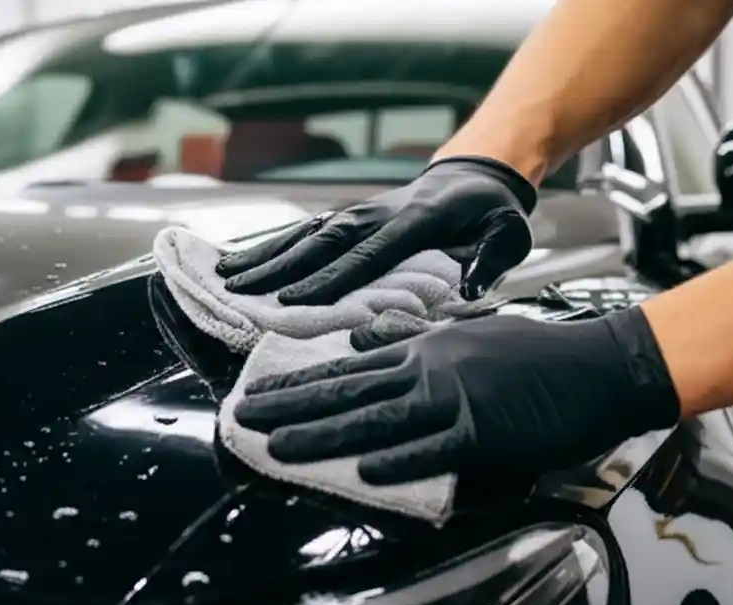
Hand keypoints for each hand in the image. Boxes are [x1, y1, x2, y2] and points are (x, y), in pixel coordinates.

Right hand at [216, 156, 537, 302]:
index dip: (328, 279)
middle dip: (279, 269)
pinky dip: (267, 247)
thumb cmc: (489, 216)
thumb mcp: (507, 236)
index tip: (292, 299)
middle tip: (240, 292)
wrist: (472, 178)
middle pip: (321, 243)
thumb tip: (469, 291)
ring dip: (263, 257)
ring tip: (225, 278)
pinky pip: (300, 233)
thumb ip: (488, 261)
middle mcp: (374, 215)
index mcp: (413, 223)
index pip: (365, 255)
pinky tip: (235, 262)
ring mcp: (355, 214)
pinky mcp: (344, 219)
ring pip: (303, 235)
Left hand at [234, 307, 680, 482]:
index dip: (297, 384)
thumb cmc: (533, 354)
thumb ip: (412, 337)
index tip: (255, 393)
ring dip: (323, 436)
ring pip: (376, 420)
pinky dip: (397, 461)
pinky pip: (432, 450)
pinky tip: (361, 472)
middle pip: (347, 392)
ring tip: (277, 447)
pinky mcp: (484, 432)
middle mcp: (428, 370)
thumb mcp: (465, 334)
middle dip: (289, 407)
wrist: (596, 365)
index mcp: (423, 349)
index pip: (346, 369)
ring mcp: (455, 400)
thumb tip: (362, 339)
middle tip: (242, 419)